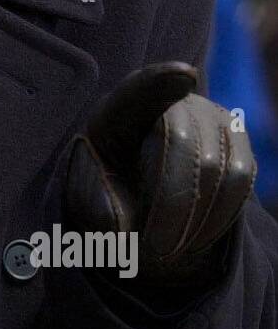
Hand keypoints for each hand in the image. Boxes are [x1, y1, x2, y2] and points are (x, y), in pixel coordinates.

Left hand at [63, 62, 255, 285]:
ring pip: (218, 166)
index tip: (183, 77)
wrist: (136, 200)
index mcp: (120, 109)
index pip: (142, 87)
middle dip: (170, 203)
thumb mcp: (88, 202)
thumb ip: (98, 208)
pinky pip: (241, 180)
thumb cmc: (106, 194)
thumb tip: (122, 224)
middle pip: (183, 141)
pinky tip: (193, 240)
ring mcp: (210, 117)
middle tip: (152, 251)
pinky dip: (217, 217)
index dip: (162, 79)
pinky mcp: (237, 143)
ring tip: (168, 250)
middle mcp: (171, 102)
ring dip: (194, 218)